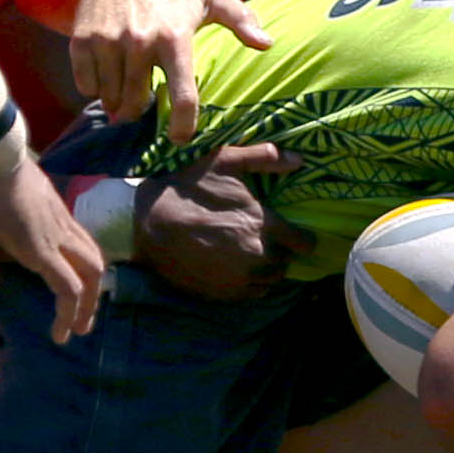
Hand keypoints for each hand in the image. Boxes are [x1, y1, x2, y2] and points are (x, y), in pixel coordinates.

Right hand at [0, 143, 104, 341]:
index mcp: (47, 206)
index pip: (77, 239)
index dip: (80, 265)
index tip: (72, 288)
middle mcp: (59, 222)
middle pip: (93, 260)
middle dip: (93, 293)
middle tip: (81, 320)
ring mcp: (54, 237)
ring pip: (90, 277)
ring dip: (85, 309)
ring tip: (73, 333)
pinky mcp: (42, 251)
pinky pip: (67, 289)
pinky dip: (68, 314)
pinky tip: (58, 334)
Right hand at [70, 0, 270, 142]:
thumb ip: (241, 20)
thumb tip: (267, 44)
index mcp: (174, 37)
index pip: (182, 95)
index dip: (184, 125)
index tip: (181, 139)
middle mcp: (140, 41)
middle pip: (138, 103)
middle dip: (141, 112)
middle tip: (144, 106)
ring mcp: (107, 41)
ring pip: (110, 98)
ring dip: (117, 103)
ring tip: (125, 94)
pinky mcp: (82, 40)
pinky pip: (86, 85)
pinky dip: (94, 88)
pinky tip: (105, 76)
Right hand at [135, 143, 305, 301]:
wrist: (149, 223)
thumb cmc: (188, 189)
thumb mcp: (225, 161)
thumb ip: (264, 158)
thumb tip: (299, 159)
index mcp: (265, 225)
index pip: (304, 243)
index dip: (301, 238)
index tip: (294, 235)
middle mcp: (259, 256)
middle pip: (285, 263)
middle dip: (279, 252)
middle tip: (263, 241)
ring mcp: (241, 278)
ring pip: (269, 280)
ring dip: (265, 270)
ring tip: (250, 257)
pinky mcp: (224, 293)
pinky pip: (250, 294)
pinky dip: (249, 284)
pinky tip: (236, 270)